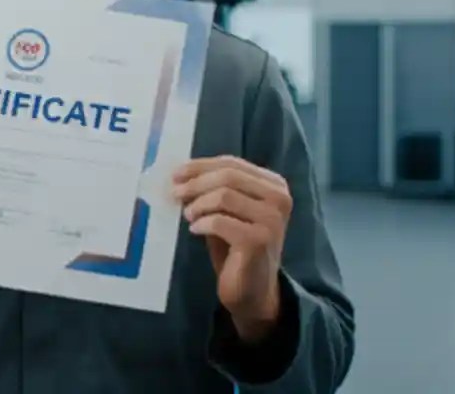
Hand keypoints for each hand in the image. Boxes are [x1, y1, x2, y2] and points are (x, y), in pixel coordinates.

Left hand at [173, 155, 292, 341]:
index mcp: (275, 185)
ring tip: (188, 216)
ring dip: (198, 204)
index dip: (201, 166)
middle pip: (228, 176)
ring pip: (224, 196)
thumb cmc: (237, 247)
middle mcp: (279, 198)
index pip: (233, 163)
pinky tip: (195, 230)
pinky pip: (220, 221)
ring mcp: (272, 220)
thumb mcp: (228, 211)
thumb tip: (181, 173)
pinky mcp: (259, 240)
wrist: (253, 292)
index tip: (176, 173)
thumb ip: (215, 189)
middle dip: (196, 182)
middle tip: (175, 193)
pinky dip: (202, 223)